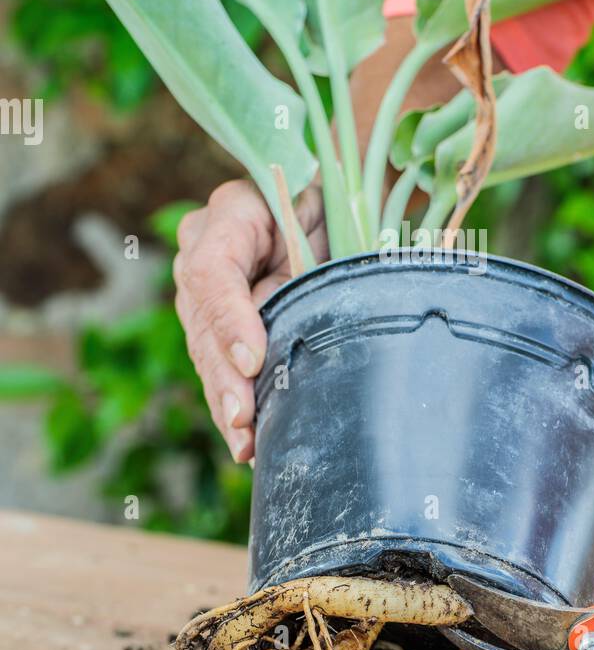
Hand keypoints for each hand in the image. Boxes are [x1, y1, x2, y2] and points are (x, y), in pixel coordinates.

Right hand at [173, 179, 326, 461]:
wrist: (327, 205)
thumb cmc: (335, 207)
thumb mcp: (332, 222)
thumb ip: (316, 265)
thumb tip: (326, 323)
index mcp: (232, 212)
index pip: (212, 270)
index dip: (229, 320)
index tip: (253, 360)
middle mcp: (203, 248)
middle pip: (202, 320)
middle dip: (224, 377)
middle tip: (244, 420)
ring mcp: (202, 287)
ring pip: (205, 350)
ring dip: (225, 401)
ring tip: (244, 445)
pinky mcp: (215, 320)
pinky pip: (219, 365)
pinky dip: (234, 405)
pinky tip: (247, 443)